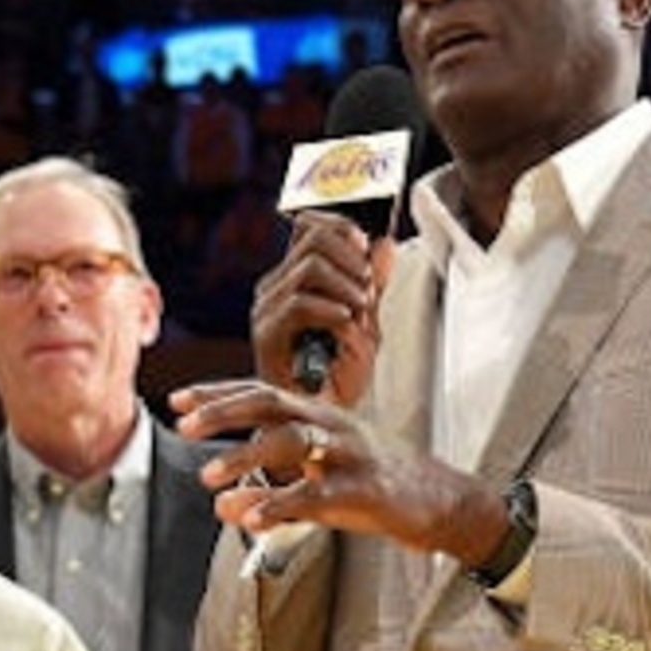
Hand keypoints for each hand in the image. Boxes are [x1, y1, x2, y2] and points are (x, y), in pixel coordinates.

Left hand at [171, 380, 512, 567]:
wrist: (442, 503)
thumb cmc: (376, 487)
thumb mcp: (318, 485)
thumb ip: (270, 491)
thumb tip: (221, 506)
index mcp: (320, 416)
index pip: (262, 392)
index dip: (219, 393)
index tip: (178, 399)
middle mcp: (333, 425)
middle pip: (272, 403)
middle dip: (225, 411)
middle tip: (185, 425)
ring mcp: (351, 454)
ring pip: (293, 442)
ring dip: (246, 457)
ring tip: (208, 477)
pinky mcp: (365, 489)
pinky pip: (317, 493)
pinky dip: (280, 503)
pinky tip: (250, 517)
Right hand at [250, 211, 389, 405]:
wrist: (322, 423)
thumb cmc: (338, 379)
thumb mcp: (367, 321)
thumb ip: (373, 283)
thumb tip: (385, 246)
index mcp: (294, 280)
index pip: (309, 227)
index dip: (342, 228)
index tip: (367, 247)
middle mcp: (275, 289)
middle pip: (312, 239)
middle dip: (351, 259)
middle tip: (369, 288)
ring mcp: (267, 310)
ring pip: (309, 267)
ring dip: (346, 286)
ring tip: (360, 312)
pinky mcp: (266, 334)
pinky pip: (298, 304)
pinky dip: (330, 309)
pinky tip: (346, 322)